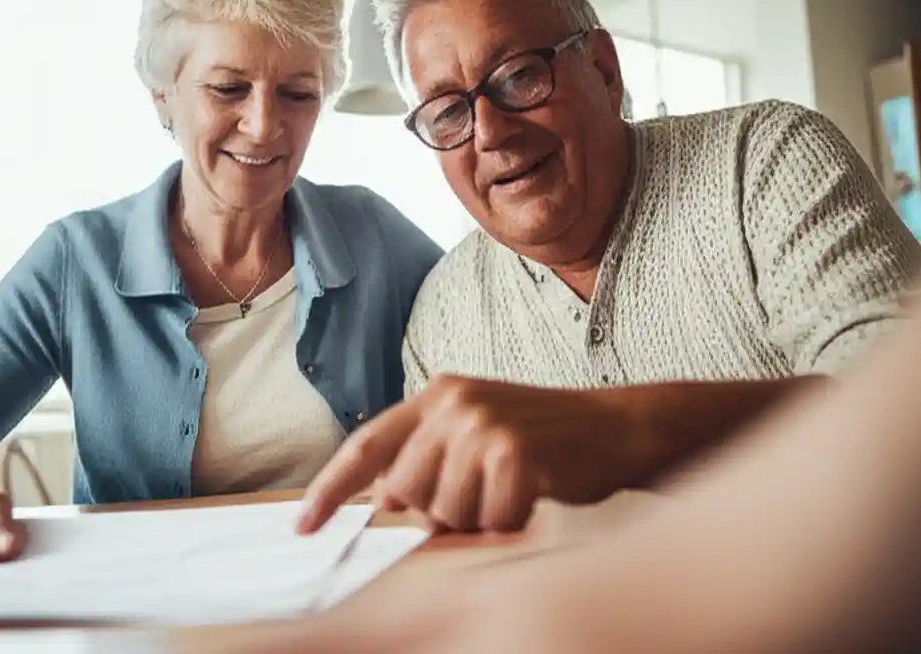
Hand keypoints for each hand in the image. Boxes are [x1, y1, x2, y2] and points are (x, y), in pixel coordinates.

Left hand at [298, 375, 638, 533]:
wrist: (618, 427)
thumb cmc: (544, 442)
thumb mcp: (477, 435)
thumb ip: (428, 458)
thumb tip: (384, 499)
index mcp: (437, 395)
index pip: (367, 446)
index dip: (330, 489)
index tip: (302, 527)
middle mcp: (454, 403)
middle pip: (407, 494)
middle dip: (442, 510)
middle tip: (486, 490)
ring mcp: (484, 424)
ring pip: (447, 514)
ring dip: (481, 519)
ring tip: (513, 488)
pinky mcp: (516, 452)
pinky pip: (490, 523)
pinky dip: (512, 523)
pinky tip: (534, 495)